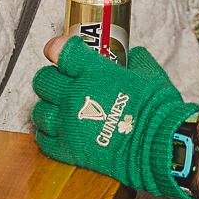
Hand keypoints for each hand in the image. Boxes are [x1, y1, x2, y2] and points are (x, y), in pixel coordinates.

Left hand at [32, 39, 195, 198]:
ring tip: (59, 110)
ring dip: (47, 108)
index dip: (56, 49)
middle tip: (62, 83)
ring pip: (39, 111)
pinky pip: (43, 140)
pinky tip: (59, 131)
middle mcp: (74, 95)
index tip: (58, 52)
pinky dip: (48, 134)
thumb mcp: (148, 72)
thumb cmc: (157, 109)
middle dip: (51, 79)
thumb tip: (132, 56)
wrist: (159, 146)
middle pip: (43, 80)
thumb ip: (134, 60)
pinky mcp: (68, 150)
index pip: (59, 50)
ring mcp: (68, 123)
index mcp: (93, 71)